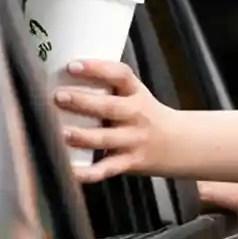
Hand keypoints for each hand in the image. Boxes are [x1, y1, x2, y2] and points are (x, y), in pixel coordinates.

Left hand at [54, 59, 179, 183]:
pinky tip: (71, 171)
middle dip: (82, 102)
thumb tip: (66, 75)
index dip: (97, 68)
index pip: (120, 74)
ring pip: (106, 139)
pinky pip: (107, 169)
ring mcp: (133, 140)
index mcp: (136, 93)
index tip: (73, 65)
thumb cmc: (147, 115)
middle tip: (58, 97)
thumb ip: (111, 87)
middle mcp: (136, 115)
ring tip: (61, 133)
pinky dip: (88, 173)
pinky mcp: (129, 162)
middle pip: (110, 107)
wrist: (179, 144)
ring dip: (82, 136)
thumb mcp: (137, 95)